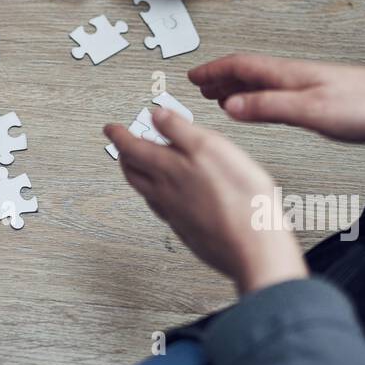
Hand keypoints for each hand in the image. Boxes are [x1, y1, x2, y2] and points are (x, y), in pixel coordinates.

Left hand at [105, 108, 306, 293]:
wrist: (254, 249)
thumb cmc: (240, 199)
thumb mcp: (211, 148)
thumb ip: (180, 130)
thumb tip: (156, 115)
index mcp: (168, 170)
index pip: (132, 148)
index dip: (119, 135)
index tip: (110, 128)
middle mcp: (165, 194)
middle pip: (133, 173)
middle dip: (124, 155)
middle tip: (122, 145)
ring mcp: (177, 215)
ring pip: (147, 193)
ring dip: (139, 176)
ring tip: (141, 167)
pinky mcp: (191, 231)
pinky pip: (163, 210)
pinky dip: (158, 197)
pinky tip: (169, 198)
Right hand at [189, 53, 364, 154]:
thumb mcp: (310, 111)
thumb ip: (267, 106)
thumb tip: (230, 104)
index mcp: (289, 75)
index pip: (241, 66)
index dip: (214, 70)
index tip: (193, 76)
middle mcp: (298, 75)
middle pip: (250, 71)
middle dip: (222, 77)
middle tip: (201, 85)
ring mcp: (312, 85)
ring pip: (265, 81)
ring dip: (240, 86)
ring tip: (224, 95)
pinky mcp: (326, 98)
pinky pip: (281, 92)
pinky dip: (262, 96)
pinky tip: (269, 106)